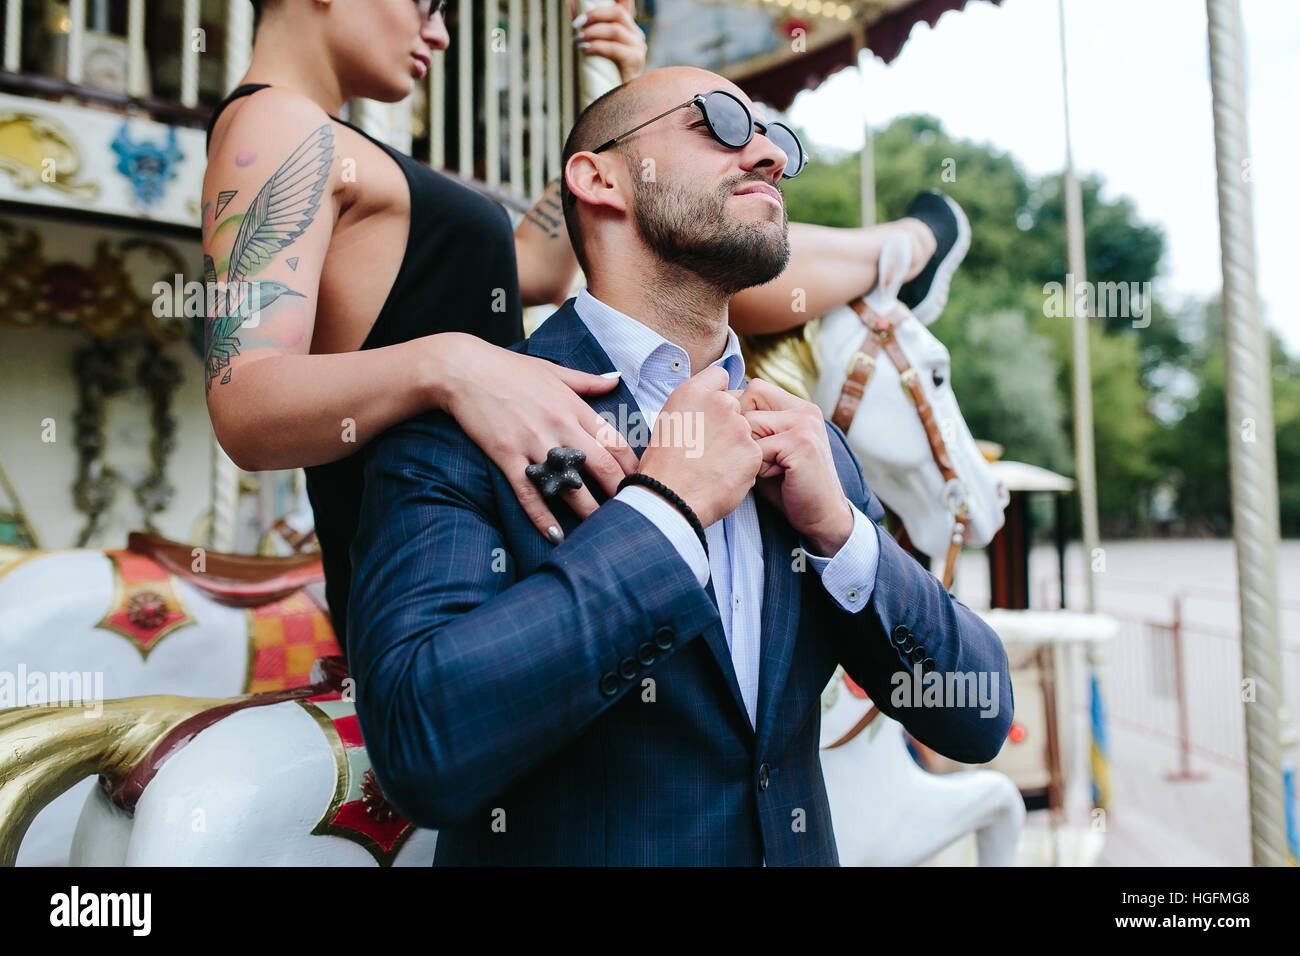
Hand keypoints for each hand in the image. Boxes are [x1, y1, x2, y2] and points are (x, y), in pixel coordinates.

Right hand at [436, 334, 638, 540]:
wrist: (464, 369)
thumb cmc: (509, 369)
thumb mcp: (553, 371)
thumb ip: (587, 382)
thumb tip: (615, 381)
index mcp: (574, 407)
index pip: (614, 441)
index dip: (632, 466)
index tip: (643, 482)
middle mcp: (559, 426)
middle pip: (600, 465)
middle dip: (620, 491)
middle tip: (634, 512)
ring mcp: (532, 443)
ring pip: (567, 484)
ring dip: (587, 510)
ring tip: (602, 530)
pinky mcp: (507, 456)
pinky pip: (528, 492)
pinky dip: (542, 515)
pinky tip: (555, 535)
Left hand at [569, 0, 646, 82]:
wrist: (609, 103)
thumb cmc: (598, 74)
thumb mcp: (590, 44)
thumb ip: (583, 24)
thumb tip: (569, 3)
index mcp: (626, 28)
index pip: (625, 2)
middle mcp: (635, 35)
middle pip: (618, 13)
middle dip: (594, 15)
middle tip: (575, 24)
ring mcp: (638, 48)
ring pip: (616, 30)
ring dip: (592, 33)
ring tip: (577, 41)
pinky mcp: (636, 61)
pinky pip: (615, 48)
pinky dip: (597, 47)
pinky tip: (585, 51)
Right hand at [636, 366, 760, 528]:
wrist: (670, 499)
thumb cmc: (662, 466)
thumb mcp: (667, 422)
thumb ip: (692, 406)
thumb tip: (705, 408)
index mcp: (693, 392)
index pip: (720, 376)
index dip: (718, 392)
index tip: (713, 409)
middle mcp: (720, 403)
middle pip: (736, 406)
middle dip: (728, 423)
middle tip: (710, 446)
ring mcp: (740, 427)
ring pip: (746, 431)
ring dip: (736, 446)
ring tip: (714, 466)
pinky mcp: (754, 452)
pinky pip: (753, 455)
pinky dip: (743, 466)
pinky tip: (723, 477)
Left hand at [738, 378, 852, 555]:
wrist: (821, 515)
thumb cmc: (788, 485)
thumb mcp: (769, 449)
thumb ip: (752, 427)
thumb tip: (713, 412)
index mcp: (798, 407)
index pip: (754, 388)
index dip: (739, 413)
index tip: (744, 441)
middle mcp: (804, 410)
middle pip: (748, 398)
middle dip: (741, 430)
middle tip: (758, 457)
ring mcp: (805, 424)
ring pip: (748, 423)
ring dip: (749, 451)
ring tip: (767, 468)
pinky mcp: (801, 443)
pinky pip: (758, 448)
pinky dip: (759, 467)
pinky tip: (775, 477)